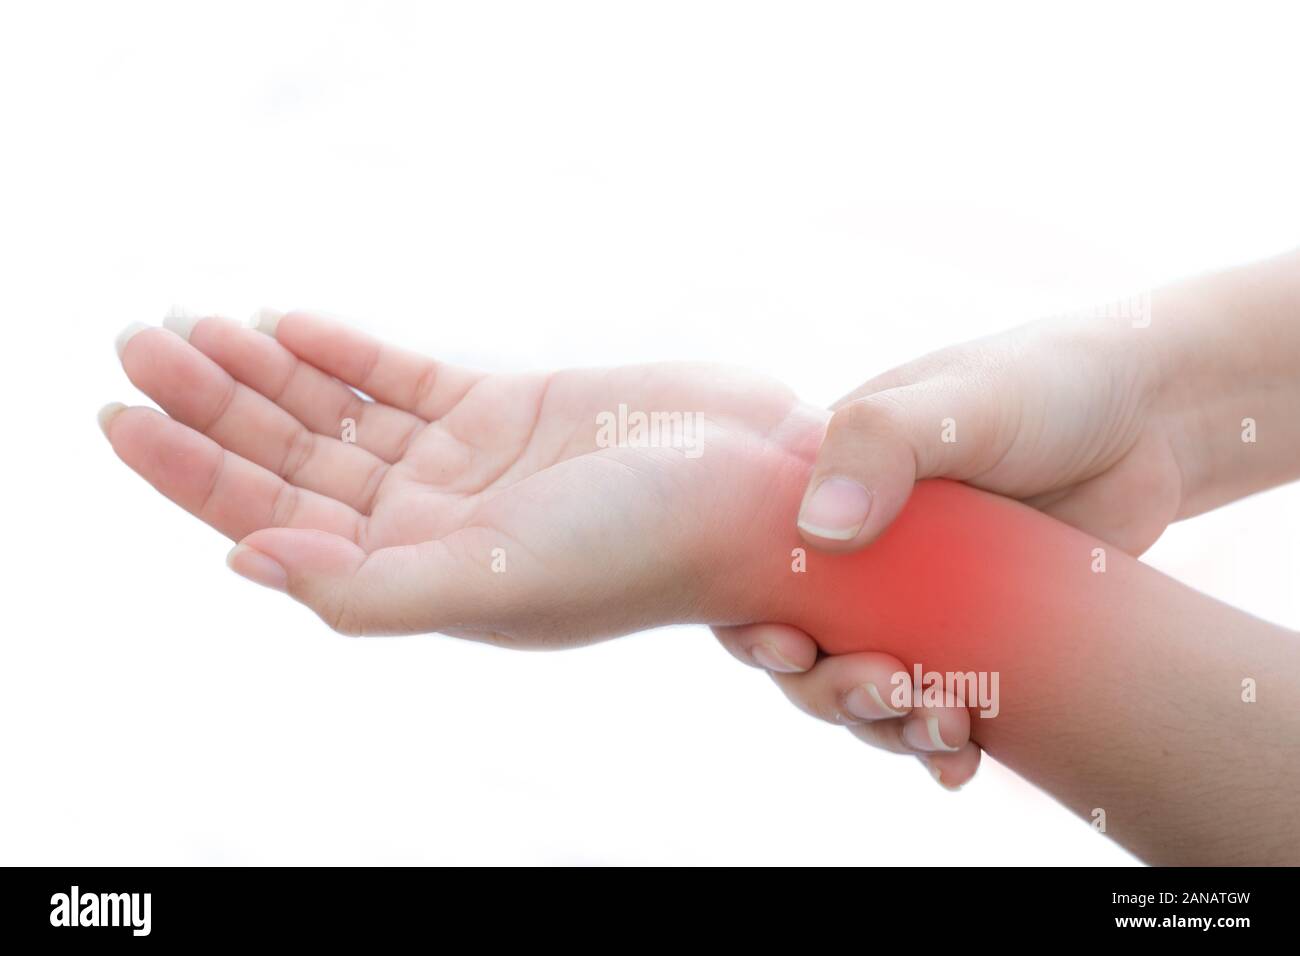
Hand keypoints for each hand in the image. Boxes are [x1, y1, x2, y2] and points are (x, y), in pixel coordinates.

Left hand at [101, 309, 822, 643]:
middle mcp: (433, 525)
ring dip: (263, 372)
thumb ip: (374, 589)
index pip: (278, 525)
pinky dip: (343, 352)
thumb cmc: (646, 547)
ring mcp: (468, 465)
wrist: (761, 485)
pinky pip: (402, 379)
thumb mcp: (503, 578)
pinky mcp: (506, 409)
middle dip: (212, 410)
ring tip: (187, 325)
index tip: (122, 419)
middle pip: (294, 463)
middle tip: (136, 347)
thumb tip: (245, 564)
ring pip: (337, 416)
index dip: (196, 478)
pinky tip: (286, 323)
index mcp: (421, 577)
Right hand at [717, 307, 1183, 786]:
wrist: (1150, 418)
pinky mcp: (973, 638)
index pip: (756, 571)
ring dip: (887, 727)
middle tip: (890, 692)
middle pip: (810, 649)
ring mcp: (916, 602)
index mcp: (825, 489)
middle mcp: (860, 555)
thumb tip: (817, 533)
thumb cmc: (1041, 385)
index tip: (792, 649)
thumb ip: (881, 444)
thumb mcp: (956, 399)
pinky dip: (939, 744)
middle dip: (834, 690)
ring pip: (871, 688)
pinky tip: (960, 764)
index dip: (753, 623)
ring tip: (944, 732)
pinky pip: (938, 702)